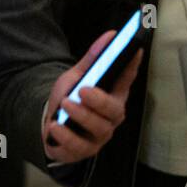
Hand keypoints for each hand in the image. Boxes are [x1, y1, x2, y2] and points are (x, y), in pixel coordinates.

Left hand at [42, 29, 141, 161]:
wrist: (51, 127)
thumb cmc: (70, 100)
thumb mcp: (77, 77)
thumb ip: (93, 59)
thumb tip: (111, 34)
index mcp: (114, 96)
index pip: (127, 80)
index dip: (133, 66)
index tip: (136, 50)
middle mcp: (111, 117)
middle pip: (115, 111)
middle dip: (100, 101)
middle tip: (83, 90)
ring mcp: (99, 136)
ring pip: (99, 128)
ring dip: (82, 116)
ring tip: (65, 105)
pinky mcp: (84, 151)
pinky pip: (79, 146)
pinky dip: (66, 136)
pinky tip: (55, 126)